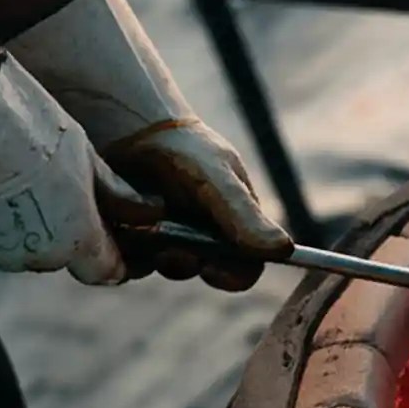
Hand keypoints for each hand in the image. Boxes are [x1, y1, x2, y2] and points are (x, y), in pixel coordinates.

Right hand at [0, 54, 160, 284]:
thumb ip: (113, 191)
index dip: (120, 259)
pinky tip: (9, 188)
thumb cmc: (26, 130)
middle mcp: (38, 254)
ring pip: (31, 247)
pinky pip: (2, 237)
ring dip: (39, 227)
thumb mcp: (83, 156)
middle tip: (74, 198)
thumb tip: (144, 210)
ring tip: (37, 185)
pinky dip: (10, 221)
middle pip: (66, 257)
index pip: (108, 272)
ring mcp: (1, 249)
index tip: (123, 240)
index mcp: (76, 239)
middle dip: (74, 235)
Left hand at [103, 120, 292, 290]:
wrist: (134, 131)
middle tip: (169, 247)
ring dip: (155, 252)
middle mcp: (206, 238)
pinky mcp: (137, 242)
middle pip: (203, 270)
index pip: (245, 268)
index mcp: (237, 226)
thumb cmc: (187, 151)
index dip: (232, 276)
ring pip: (166, 267)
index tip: (210, 270)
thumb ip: (245, 216)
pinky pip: (134, 261)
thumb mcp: (218, 181)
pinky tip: (124, 223)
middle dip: (186, 262)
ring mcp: (170, 241)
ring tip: (142, 227)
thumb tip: (284, 250)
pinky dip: (129, 248)